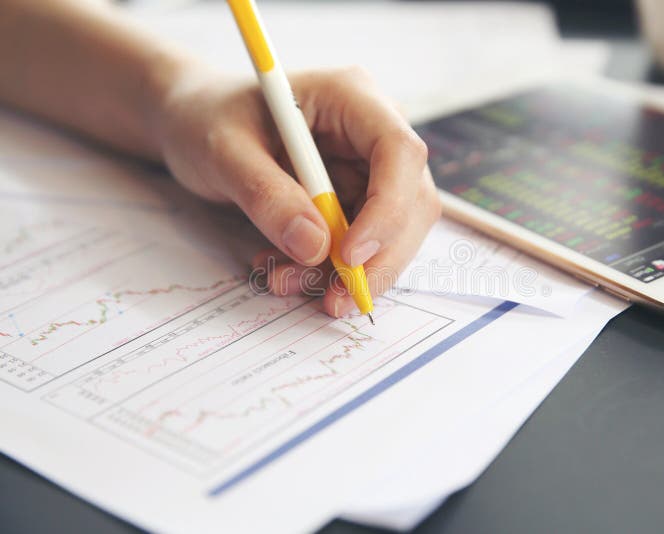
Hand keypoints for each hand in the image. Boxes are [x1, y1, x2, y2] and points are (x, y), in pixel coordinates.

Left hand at [156, 66, 440, 316]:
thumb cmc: (206, 120)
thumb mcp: (222, 151)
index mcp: (350, 97)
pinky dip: (328, 269)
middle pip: (410, 201)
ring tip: (284, 280)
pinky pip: (360, 244)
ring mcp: (369, 167)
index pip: (399, 152)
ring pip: (391, 232)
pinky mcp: (355, 198)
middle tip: (334, 300)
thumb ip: (267, 195)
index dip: (388, 209)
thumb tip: (316, 247)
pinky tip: (285, 269)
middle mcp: (372, 131)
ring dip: (346, 271)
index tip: (350, 256)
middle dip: (377, 258)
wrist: (195, 125)